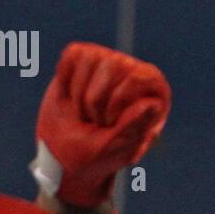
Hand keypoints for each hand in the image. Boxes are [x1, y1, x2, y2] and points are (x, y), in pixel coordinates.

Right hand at [31, 42, 170, 206]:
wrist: (62, 157)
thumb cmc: (91, 155)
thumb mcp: (113, 148)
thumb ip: (133, 128)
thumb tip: (152, 104)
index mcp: (152, 90)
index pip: (137, 76)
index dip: (116, 103)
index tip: (108, 126)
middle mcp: (133, 71)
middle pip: (113, 63)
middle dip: (94, 101)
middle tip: (92, 122)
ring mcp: (107, 63)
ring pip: (91, 57)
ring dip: (78, 94)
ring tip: (81, 112)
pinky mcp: (82, 61)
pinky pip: (72, 56)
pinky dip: (64, 80)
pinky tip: (69, 97)